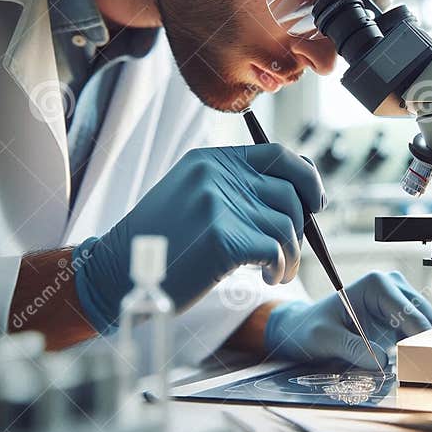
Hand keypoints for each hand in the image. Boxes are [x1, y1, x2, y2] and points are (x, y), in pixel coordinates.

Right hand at [74, 144, 324, 332]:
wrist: (116, 272)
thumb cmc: (164, 243)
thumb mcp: (195, 198)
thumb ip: (239, 189)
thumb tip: (302, 195)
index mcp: (210, 161)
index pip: (278, 154)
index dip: (306, 178)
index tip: (315, 202)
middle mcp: (215, 176)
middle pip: (288, 194)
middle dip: (299, 227)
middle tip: (287, 253)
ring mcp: (217, 205)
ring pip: (286, 226)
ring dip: (291, 255)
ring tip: (277, 272)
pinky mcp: (221, 239)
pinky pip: (275, 250)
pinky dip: (280, 268)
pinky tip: (268, 277)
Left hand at [264, 271, 431, 369]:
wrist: (304, 329)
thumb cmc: (311, 327)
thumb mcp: (325, 337)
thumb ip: (352, 347)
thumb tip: (383, 360)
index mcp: (376, 284)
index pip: (409, 311)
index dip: (419, 336)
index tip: (424, 360)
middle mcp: (392, 286)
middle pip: (424, 316)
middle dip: (428, 342)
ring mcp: (398, 299)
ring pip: (426, 324)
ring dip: (426, 346)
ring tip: (426, 370)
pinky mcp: (399, 316)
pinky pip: (418, 332)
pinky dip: (420, 348)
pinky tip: (417, 366)